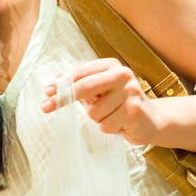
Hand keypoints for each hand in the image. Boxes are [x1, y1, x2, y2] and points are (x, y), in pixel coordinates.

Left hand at [42, 58, 158, 145]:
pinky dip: (109, 129)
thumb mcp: (98, 92)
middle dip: (62, 99)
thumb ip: (78, 86)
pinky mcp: (135, 110)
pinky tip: (121, 123)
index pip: (81, 73)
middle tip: (45, 107)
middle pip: (85, 87)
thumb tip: (52, 85)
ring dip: (98, 120)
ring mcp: (131, 92)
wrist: (150, 120)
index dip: (61, 84)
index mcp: (111, 66)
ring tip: (112, 116)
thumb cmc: (118, 105)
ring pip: (94, 113)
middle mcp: (123, 75)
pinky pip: (106, 125)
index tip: (46, 93)